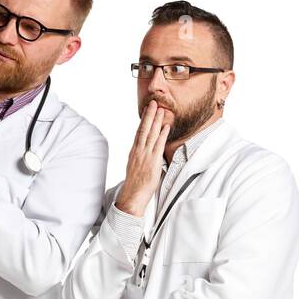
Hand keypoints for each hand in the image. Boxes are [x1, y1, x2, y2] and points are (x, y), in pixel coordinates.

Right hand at [115, 99, 171, 216]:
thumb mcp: (135, 167)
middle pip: (144, 129)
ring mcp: (145, 156)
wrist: (132, 195)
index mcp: (134, 152)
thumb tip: (147, 155)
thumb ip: (141, 158)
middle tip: (153, 103)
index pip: (139, 132)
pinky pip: (158, 145)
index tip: (147, 111)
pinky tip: (166, 127)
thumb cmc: (135, 185)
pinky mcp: (152, 162)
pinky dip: (162, 135)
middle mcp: (139, 151)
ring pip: (151, 134)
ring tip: (160, 109)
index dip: (144, 120)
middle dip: (149, 115)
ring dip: (156, 121)